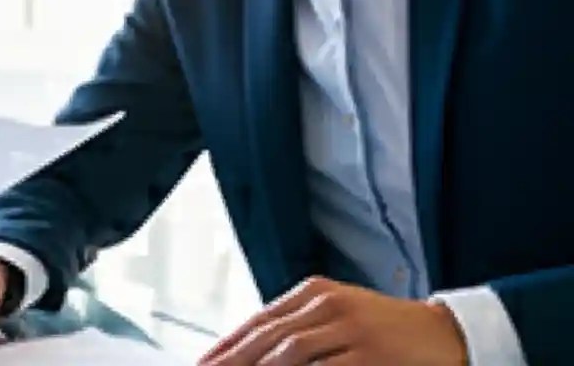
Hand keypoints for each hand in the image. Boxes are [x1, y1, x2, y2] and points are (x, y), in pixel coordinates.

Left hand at [199, 276, 467, 365]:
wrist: (449, 334)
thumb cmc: (386, 330)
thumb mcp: (339, 315)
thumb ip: (298, 328)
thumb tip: (250, 353)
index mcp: (316, 293)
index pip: (258, 321)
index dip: (226, 346)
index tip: (203, 365)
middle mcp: (330, 306)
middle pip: (267, 339)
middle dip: (233, 362)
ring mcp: (351, 331)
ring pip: (289, 355)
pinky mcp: (370, 357)